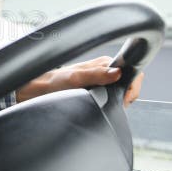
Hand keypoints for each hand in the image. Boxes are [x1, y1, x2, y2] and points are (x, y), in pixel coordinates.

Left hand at [15, 55, 143, 106]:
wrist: (39, 92)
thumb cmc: (54, 83)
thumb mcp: (75, 79)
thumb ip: (96, 75)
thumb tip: (117, 73)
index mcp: (103, 64)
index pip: (132, 72)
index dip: (132, 86)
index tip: (124, 98)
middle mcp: (104, 71)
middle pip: (129, 84)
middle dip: (127, 95)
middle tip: (114, 103)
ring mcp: (101, 82)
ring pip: (122, 92)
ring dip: (118, 101)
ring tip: (104, 104)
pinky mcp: (96, 91)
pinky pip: (113, 98)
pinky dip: (112, 104)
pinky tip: (102, 107)